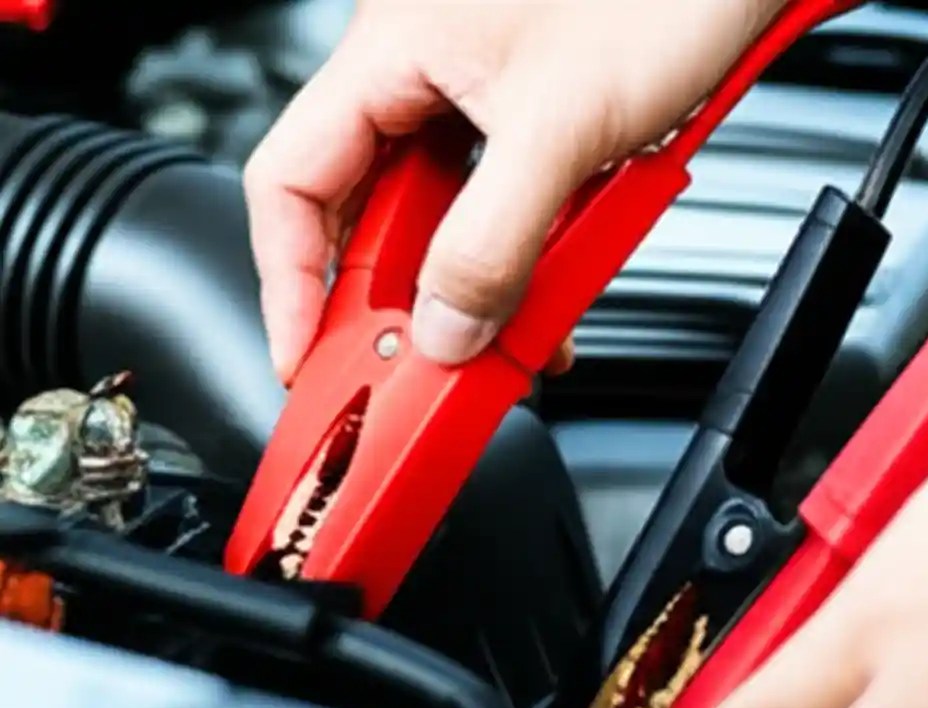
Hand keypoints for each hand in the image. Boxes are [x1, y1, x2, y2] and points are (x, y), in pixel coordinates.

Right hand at [244, 0, 787, 382]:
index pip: (292, 179)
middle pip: (368, 212)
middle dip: (397, 298)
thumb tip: (444, 327)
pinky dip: (520, 256)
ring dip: (470, 284)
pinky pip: (498, 204)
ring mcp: (475, 94)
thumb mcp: (562, 130)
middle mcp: (420, 70)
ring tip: (502, 335)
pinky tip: (551, 287)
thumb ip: (492, 241)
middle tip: (414, 363)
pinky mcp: (530, 115)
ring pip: (440, 217)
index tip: (310, 354)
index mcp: (392, 50)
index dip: (290, 280)